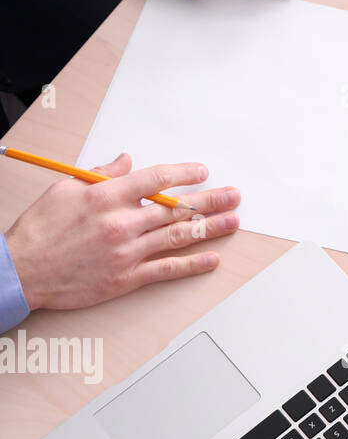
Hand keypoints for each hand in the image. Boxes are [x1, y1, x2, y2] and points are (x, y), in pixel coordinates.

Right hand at [5, 154, 240, 311]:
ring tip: (233, 221)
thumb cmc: (39, 229)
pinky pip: (167, 269)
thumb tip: (127, 160)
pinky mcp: (126, 277)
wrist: (20, 271)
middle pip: (176, 209)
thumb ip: (102, 175)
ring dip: (210, 228)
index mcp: (107, 197)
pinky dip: (192, 264)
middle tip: (234, 196)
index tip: (201, 171)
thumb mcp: (65, 189)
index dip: (183, 173)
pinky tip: (212, 258)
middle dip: (210, 201)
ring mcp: (127, 252)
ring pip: (178, 237)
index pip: (155, 180)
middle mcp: (121, 223)